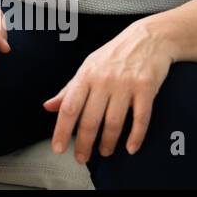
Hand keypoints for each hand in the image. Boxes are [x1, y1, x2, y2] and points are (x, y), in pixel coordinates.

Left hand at [43, 20, 174, 162]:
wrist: (148, 38)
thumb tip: (48, 107)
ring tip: (104, 152)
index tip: (58, 149)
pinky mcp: (147, 88)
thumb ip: (69, 89)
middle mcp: (103, 80)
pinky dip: (136, 136)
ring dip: (108, 142)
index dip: (62, 130)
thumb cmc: (114, 55)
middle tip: (81, 158)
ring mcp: (125, 84)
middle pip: (90, 119)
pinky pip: (141, 118)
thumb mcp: (88, 67)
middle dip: (84, 143)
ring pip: (114, 121)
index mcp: (86, 75)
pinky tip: (130, 148)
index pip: (69, 107)